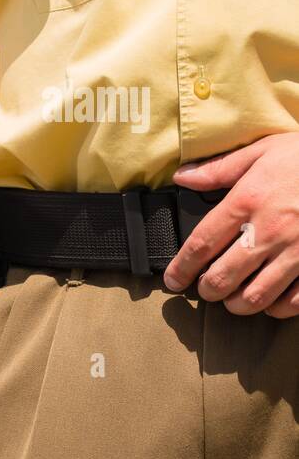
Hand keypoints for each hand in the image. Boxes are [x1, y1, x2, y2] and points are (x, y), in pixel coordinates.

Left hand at [163, 132, 298, 315]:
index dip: (181, 268)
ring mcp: (298, 251)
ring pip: (255, 296)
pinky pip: (295, 301)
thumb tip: (182, 178)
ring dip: (237, 304)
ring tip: (232, 299)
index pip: (201, 244)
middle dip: (206, 290)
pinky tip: (270, 301)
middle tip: (204, 289)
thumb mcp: (263, 151)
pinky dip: (278, 307)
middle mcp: (269, 230)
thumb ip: (219, 168)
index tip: (172, 280)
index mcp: (247, 201)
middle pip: (222, 278)